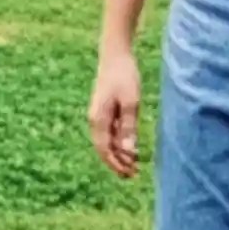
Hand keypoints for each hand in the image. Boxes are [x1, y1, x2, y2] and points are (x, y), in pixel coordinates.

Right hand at [88, 50, 141, 177]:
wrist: (115, 55)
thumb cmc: (124, 76)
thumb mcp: (131, 102)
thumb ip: (129, 127)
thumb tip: (128, 151)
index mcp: (99, 119)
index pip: (104, 149)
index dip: (115, 164)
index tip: (128, 173)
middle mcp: (95, 119)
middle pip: (104, 148)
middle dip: (117, 163)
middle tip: (132, 175)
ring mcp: (99, 114)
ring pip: (106, 141)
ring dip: (118, 153)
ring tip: (133, 164)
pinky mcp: (105, 109)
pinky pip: (110, 131)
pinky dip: (118, 142)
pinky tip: (129, 147)